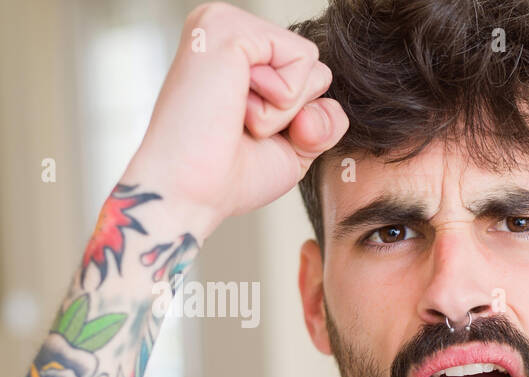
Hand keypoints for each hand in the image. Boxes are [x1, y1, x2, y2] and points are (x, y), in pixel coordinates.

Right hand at [125, 2, 347, 238]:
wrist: (191, 194)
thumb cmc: (231, 176)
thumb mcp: (294, 148)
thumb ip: (324, 120)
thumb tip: (328, 101)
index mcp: (236, 52)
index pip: (308, 76)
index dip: (297, 119)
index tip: (249, 134)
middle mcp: (226, 27)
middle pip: (314, 67)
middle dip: (294, 112)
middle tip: (241, 126)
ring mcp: (224, 22)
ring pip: (310, 62)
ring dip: (286, 109)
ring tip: (236, 116)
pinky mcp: (228, 26)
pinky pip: (303, 58)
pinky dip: (283, 99)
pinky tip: (237, 105)